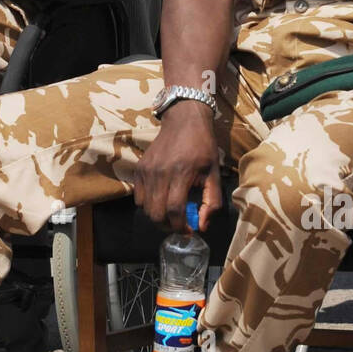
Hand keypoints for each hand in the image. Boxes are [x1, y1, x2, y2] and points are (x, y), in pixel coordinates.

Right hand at [133, 101, 222, 231]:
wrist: (184, 120)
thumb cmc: (203, 146)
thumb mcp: (214, 173)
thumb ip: (211, 201)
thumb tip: (201, 226)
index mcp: (181, 173)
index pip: (174, 211)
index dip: (181, 227)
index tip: (189, 231)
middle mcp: (160, 173)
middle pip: (156, 214)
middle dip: (168, 226)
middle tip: (179, 225)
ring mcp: (146, 171)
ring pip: (145, 208)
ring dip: (158, 217)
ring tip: (170, 214)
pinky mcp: (139, 168)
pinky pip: (138, 197)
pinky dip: (148, 205)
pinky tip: (160, 199)